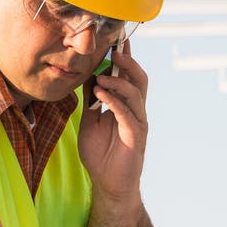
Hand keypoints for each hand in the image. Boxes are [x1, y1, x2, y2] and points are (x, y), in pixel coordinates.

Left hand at [78, 41, 148, 203]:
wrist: (108, 185)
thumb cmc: (100, 156)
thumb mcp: (90, 123)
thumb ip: (91, 102)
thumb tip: (87, 78)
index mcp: (126, 107)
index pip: (128, 78)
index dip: (124, 59)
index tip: (116, 40)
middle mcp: (136, 112)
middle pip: (138, 80)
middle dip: (127, 63)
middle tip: (114, 50)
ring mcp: (138, 124)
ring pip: (135, 94)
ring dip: (118, 82)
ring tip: (100, 76)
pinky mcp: (136, 137)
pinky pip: (128, 115)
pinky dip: (114, 102)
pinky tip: (101, 94)